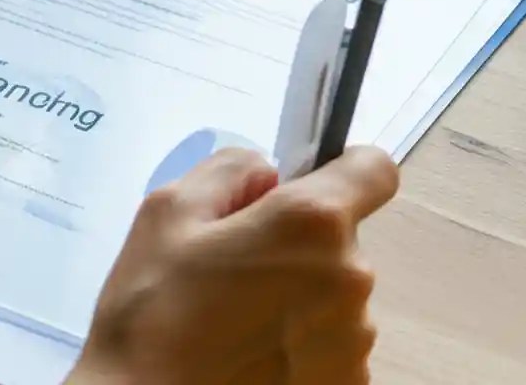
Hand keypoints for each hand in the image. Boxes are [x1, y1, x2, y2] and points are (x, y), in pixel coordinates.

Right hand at [68, 146, 398, 384]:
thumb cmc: (151, 317)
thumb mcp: (167, 212)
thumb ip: (230, 171)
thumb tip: (266, 175)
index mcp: (312, 223)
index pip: (374, 170)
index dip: (343, 170)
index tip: (309, 186)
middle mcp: (348, 279)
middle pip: (342, 240)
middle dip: (297, 244)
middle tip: (235, 268)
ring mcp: (353, 341)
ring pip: (335, 296)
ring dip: (298, 299)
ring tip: (235, 319)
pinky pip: (331, 345)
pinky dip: (299, 345)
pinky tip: (250, 354)